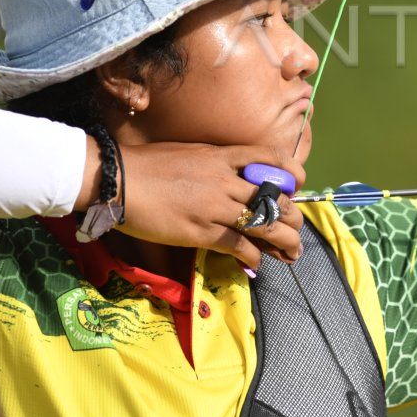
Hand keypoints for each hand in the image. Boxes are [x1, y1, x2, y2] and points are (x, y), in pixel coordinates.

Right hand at [79, 139, 305, 270]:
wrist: (118, 179)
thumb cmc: (148, 164)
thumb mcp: (191, 153)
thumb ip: (216, 163)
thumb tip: (231, 175)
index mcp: (223, 156)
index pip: (271, 157)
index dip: (292, 171)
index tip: (298, 185)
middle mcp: (226, 180)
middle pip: (275, 197)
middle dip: (293, 217)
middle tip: (296, 230)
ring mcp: (215, 206)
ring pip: (265, 224)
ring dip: (284, 241)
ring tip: (292, 252)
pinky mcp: (201, 231)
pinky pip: (239, 245)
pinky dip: (253, 256)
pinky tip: (256, 263)